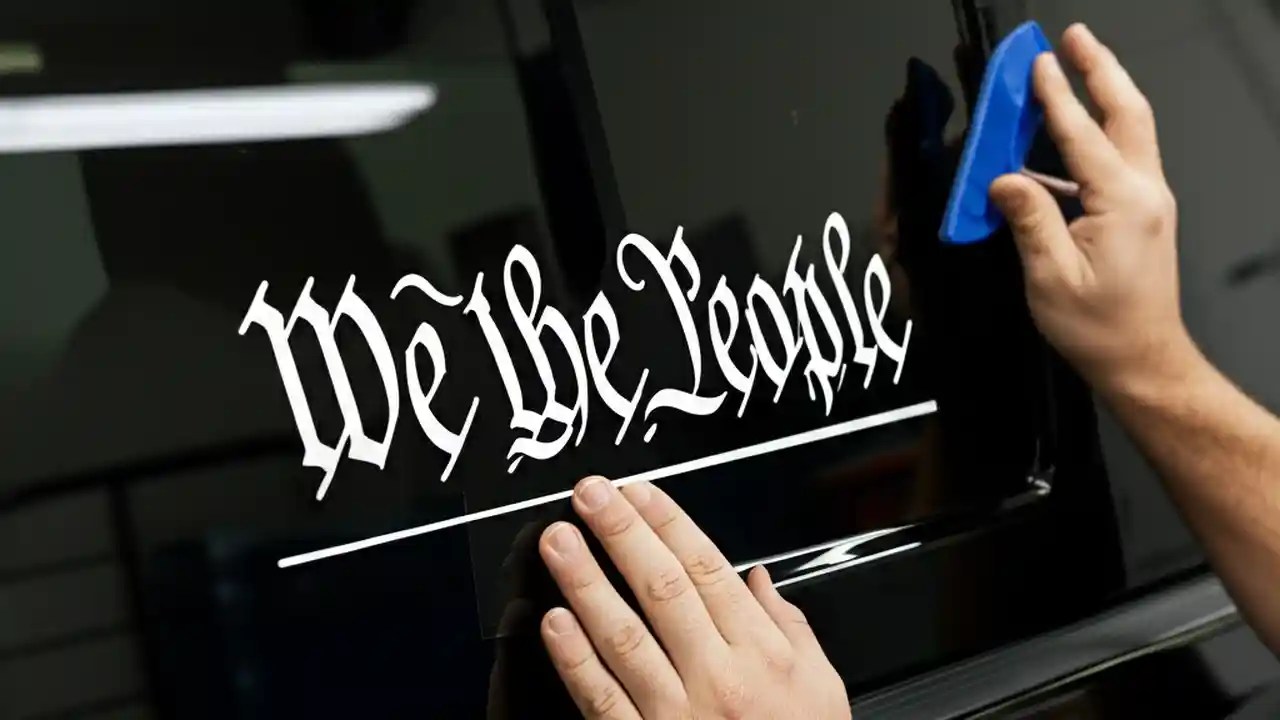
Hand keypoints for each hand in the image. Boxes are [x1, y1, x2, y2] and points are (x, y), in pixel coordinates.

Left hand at [538, 476, 850, 718]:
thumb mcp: (821, 689)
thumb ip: (789, 626)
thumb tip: (759, 578)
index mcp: (761, 654)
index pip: (707, 569)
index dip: (668, 523)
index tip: (638, 492)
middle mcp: (718, 678)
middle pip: (662, 589)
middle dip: (621, 534)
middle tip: (589, 494)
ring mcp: (677, 714)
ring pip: (624, 635)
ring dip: (586, 583)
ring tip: (560, 541)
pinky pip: (603, 699)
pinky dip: (575, 659)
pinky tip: (553, 623)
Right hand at [990, 24, 1199, 396]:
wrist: (1142, 360)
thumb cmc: (1101, 329)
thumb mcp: (1050, 278)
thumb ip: (1028, 220)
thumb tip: (1004, 181)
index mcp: (1124, 204)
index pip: (1083, 134)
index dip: (1056, 96)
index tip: (1038, 62)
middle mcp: (1144, 194)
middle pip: (1126, 111)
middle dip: (1099, 69)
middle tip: (1075, 38)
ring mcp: (1146, 203)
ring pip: (1126, 132)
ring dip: (1100, 97)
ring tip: (1069, 73)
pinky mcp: (1139, 216)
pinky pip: (1114, 163)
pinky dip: (1088, 141)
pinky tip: (1054, 147)